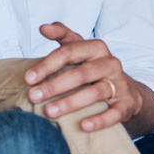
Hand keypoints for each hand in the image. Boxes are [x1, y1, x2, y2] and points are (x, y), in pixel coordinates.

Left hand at [24, 22, 146, 132]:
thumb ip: (63, 35)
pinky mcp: (126, 103)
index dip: (47, 65)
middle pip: (80, 73)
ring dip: (70, 103)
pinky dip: (99, 120)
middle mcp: (109, 63)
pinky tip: (83, 126)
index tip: (27, 79)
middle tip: (33, 96)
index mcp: (96, 47)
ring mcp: (119, 83)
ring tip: (49, 112)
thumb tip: (43, 27)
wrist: (126, 90)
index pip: (68, 52)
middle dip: (54, 85)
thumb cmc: (94, 67)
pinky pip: (114, 113)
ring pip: (95, 92)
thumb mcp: (80, 49)